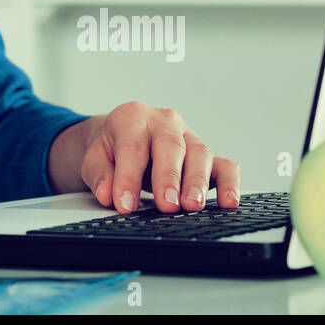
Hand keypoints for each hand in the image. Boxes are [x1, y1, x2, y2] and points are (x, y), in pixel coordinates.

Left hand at [63, 103, 240, 213]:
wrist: (122, 135)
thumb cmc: (111, 147)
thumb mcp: (94, 156)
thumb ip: (98, 174)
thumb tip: (107, 194)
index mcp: (132, 117)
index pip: (132, 147)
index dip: (128, 177)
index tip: (125, 205)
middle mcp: (164, 122)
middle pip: (170, 146)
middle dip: (168, 178)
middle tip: (166, 205)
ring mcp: (189, 136)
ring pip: (200, 154)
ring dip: (198, 182)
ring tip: (192, 206)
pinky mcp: (207, 156)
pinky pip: (225, 165)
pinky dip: (230, 183)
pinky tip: (228, 202)